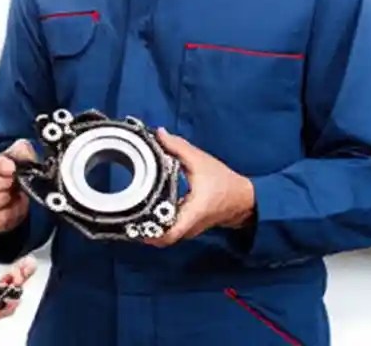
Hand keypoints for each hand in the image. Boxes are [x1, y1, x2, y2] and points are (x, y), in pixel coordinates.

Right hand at [0, 140, 36, 233]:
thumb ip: (17, 149)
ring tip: (13, 191)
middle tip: (14, 179)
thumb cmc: (6, 169)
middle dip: (2, 182)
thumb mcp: (13, 152)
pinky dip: (8, 213)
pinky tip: (13, 204)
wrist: (14, 189)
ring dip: (4, 197)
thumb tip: (22, 152)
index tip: (10, 167)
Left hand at [145, 128, 256, 247]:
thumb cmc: (224, 182)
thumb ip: (178, 147)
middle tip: (127, 212)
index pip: (167, 236)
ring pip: (165, 234)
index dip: (148, 234)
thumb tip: (159, 134)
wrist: (244, 199)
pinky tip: (151, 208)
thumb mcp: (200, 161)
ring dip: (152, 225)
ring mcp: (189, 230)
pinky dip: (160, 221)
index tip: (133, 223)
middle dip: (144, 228)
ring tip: (135, 209)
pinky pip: (171, 228)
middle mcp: (188, 227)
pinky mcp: (190, 227)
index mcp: (190, 214)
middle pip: (161, 237)